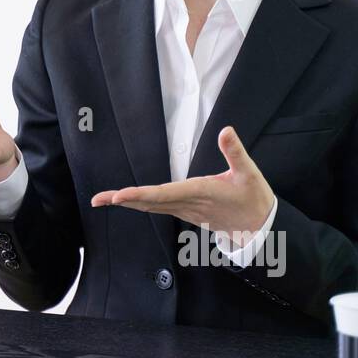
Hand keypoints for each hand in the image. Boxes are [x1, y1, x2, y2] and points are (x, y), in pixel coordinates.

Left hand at [91, 126, 274, 246]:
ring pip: (151, 207)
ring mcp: (185, 211)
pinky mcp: (186, 212)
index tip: (119, 196)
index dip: (140, 195)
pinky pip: (157, 208)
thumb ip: (235, 151)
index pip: (164, 194)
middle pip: (149, 203)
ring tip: (103, 200)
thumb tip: (226, 129)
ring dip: (127, 202)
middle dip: (123, 200)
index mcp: (200, 192)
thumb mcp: (249, 173)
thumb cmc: (253, 199)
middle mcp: (187, 204)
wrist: (260, 228)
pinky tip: (127, 201)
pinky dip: (139, 204)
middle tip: (97, 199)